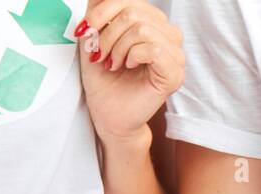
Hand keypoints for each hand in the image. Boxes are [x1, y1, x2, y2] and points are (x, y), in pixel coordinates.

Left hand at [76, 0, 183, 145]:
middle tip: (98, 54)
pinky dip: (133, 56)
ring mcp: (175, 55)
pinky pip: (154, 50)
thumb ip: (99, 10)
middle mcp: (168, 35)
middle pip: (134, 12)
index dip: (103, 11)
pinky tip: (128, 67)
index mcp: (152, 22)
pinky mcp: (174, 74)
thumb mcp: (94, 37)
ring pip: (143, 29)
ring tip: (112, 64)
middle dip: (107, 33)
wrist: (108, 115)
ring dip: (118, 48)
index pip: (130, 0)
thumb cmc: (104, 80)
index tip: (85, 32)